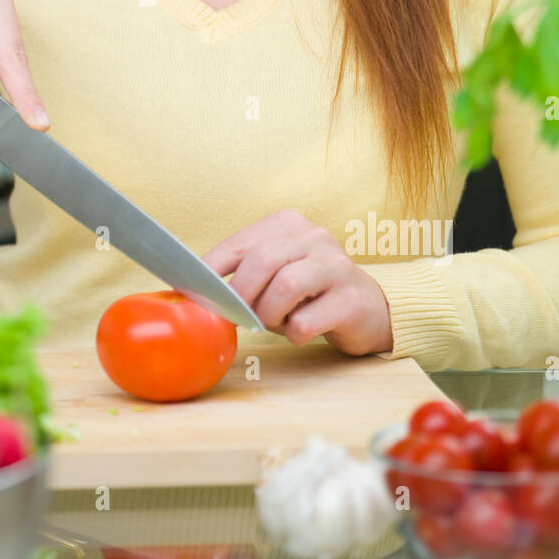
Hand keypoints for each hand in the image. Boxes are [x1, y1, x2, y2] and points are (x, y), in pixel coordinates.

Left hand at [202, 209, 392, 356]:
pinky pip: (306, 321)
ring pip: (286, 286)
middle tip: (237, 316)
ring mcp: (337, 266)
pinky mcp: (352, 300)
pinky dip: (294, 333)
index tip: (191, 290)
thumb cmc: (307, 293)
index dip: (211, 268)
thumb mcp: (274, 273)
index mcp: (288, 224)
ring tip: (273, 323)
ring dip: (269, 314)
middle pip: (262, 260)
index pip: (240, 243)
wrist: (367, 309)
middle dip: (241, 294)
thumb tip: (194, 292)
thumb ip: (242, 273)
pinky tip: (299, 332)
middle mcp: (315, 237)